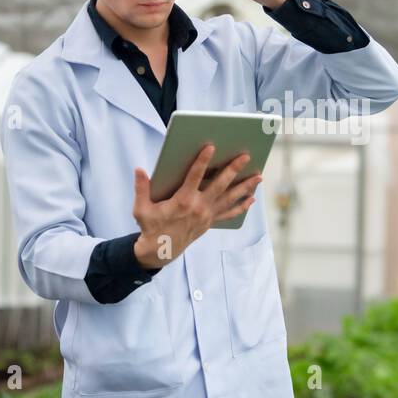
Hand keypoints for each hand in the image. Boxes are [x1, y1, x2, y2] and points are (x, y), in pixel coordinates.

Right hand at [131, 144, 262, 267]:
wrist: (160, 250)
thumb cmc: (151, 226)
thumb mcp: (141, 208)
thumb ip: (141, 188)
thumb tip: (139, 170)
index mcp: (182, 201)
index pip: (194, 176)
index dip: (202, 161)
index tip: (211, 147)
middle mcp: (198, 207)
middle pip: (220, 185)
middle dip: (233, 169)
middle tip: (246, 156)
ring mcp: (207, 215)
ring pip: (230, 198)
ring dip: (245, 187)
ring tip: (258, 176)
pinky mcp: (210, 222)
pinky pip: (229, 213)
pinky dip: (241, 206)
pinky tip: (251, 198)